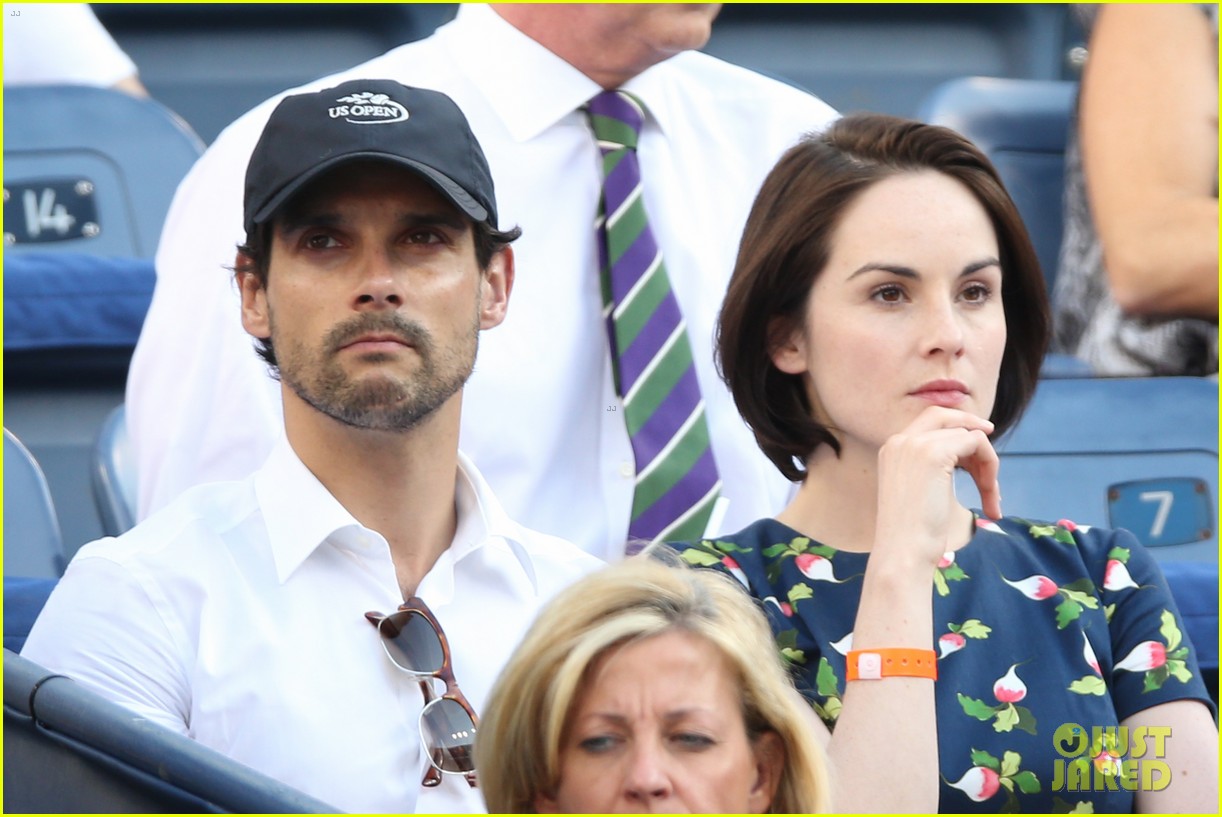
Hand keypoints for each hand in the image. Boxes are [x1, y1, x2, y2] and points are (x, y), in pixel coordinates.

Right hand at [873, 406, 999, 569]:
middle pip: (944, 415)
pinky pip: (977, 442)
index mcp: (892, 449)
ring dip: (987, 464)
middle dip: (972, 428)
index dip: (957, 428)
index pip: (929, 421)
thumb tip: (968, 453)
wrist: (903, 553)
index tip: (979, 445)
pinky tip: (991, 495)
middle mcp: (899, 441)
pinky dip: (991, 465)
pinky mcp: (934, 453)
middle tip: (991, 445)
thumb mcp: (922, 491)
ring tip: (992, 498)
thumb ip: (935, 468)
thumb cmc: (914, 534)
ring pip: (967, 433)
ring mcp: (915, 444)